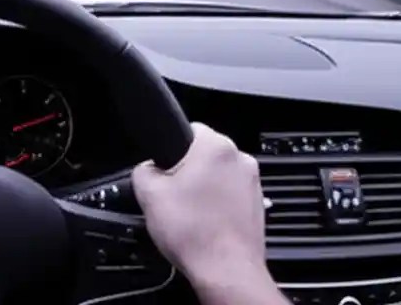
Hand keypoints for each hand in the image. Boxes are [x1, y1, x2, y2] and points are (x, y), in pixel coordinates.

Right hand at [133, 123, 284, 304]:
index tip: (163, 171)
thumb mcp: (148, 194)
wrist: (226, 271)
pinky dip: (217, 204)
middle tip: (171, 196)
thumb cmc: (194, 233)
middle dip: (186, 171)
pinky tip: (204, 223)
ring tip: (189, 214)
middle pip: (202, 153)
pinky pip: (229, 194)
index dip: (168, 150)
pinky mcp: (257, 203)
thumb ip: (143, 169)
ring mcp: (253, 182)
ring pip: (216, 175)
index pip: (187, 128)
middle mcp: (240, 158)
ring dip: (202, 188)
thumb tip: (148, 168)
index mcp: (215, 146)